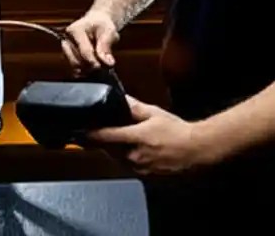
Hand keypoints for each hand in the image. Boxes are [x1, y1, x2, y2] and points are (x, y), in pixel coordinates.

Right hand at [62, 9, 118, 73]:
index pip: (84, 51)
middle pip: (77, 60)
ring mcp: (66, 49)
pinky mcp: (68, 57)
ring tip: (100, 67)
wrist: (96, 23)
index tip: (105, 66)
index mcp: (75, 30)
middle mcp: (66, 40)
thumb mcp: (108, 31)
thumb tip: (108, 63)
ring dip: (88, 70)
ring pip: (75, 66)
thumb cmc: (102, 25)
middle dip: (90, 66)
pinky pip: (74, 68)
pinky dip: (84, 71)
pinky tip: (93, 70)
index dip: (94, 61)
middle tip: (104, 68)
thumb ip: (106, 46)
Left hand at [85, 96, 217, 176]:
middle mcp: (133, 156)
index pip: (103, 137)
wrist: (195, 151)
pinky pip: (126, 165)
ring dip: (113, 149)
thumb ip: (134, 108)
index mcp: (134, 139)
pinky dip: (124, 157)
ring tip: (119, 138)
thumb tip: (119, 99)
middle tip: (98, 131)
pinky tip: (132, 149)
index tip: (79, 130)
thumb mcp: (155, 114)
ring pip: (116, 158)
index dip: (88, 134)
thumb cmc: (177, 130)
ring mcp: (138, 168)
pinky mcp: (143, 176)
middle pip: (107, 149)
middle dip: (102, 140)